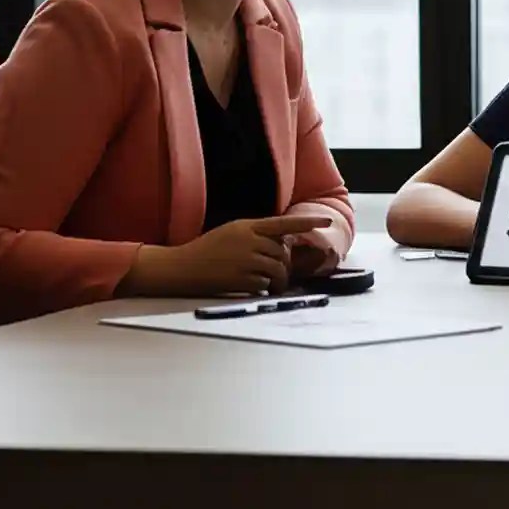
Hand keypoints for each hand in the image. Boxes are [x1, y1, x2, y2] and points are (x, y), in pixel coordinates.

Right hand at [118, 215, 332, 297]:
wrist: (180, 267)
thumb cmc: (206, 251)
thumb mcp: (231, 234)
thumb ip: (256, 235)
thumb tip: (281, 246)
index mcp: (247, 226)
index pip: (284, 222)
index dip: (308, 222)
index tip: (328, 222)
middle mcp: (249, 240)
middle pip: (283, 252)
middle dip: (283, 264)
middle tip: (273, 272)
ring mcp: (246, 259)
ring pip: (278, 269)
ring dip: (278, 279)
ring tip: (268, 283)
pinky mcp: (242, 277)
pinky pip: (266, 283)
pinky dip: (265, 287)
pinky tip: (253, 286)